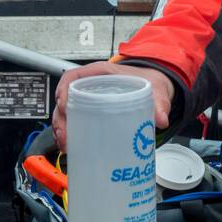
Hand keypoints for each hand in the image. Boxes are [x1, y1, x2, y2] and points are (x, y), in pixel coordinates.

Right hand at [53, 62, 174, 150]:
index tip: (63, 106)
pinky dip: (69, 135)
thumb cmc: (148, 83)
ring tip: (67, 146)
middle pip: (64, 99)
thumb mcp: (155, 90)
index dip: (63, 90)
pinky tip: (71, 148)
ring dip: (61, 130)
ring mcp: (87, 101)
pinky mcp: (90, 114)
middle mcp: (90, 87)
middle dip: (61, 119)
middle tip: (65, 137)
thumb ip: (159, 103)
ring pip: (65, 113)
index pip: (73, 77)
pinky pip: (73, 123)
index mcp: (101, 74)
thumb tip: (161, 118)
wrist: (153, 89)